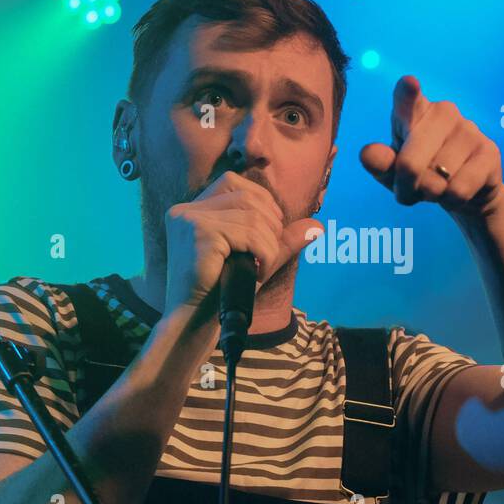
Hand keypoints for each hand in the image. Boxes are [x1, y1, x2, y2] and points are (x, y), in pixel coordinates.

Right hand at [163, 171, 321, 314]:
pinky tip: (257, 274)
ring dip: (269, 245)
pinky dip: (264, 253)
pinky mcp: (200, 234)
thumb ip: (282, 240)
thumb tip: (317, 226)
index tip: (272, 231)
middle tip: (268, 256)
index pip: (233, 182)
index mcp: (192, 210)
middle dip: (271, 224)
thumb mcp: (256, 259)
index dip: (261, 201)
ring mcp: (190, 220)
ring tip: (262, 268)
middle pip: (246, 196)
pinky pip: (249, 233)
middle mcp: (186, 210)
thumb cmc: (220, 292)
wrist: (195, 322)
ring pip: (252, 217)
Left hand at [359, 75, 503, 217]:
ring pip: (436, 180)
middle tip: (410, 190)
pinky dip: (451, 200)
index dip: (408, 93)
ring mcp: (469, 130)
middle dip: (406, 187)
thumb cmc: (421, 173)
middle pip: (410, 163)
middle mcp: (444, 112)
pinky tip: (456, 191)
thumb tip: (367, 153)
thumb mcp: (394, 172)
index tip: (409, 84)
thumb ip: (380, 163)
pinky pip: (459, 189)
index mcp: (415, 110)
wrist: (464, 192)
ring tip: (437, 187)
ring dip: (431, 194)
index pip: (407, 96)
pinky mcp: (489, 152)